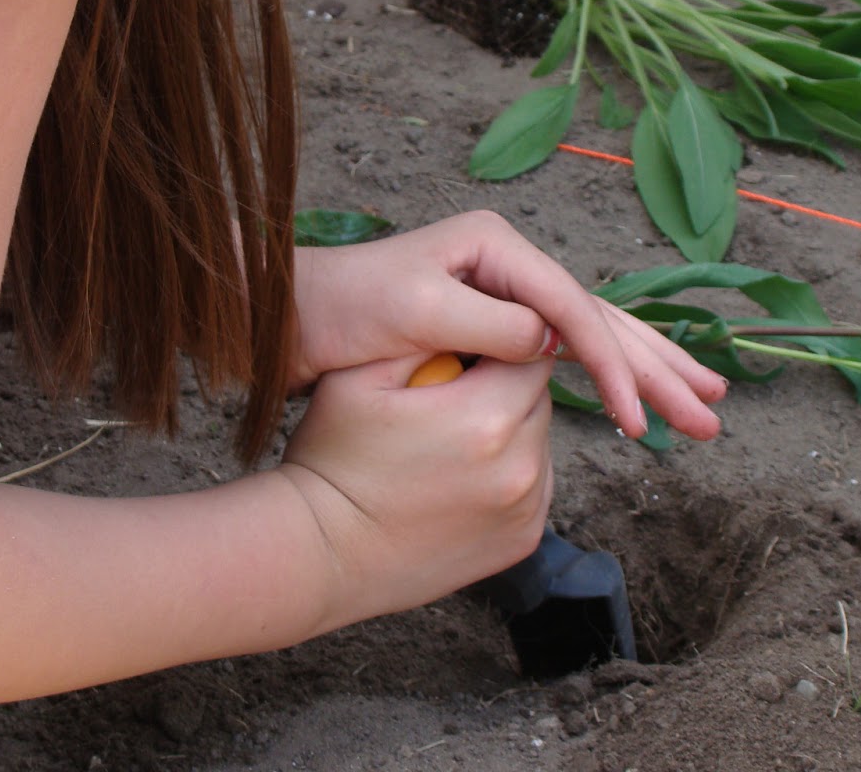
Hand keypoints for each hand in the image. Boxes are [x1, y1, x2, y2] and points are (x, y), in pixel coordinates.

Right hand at [278, 350, 554, 627]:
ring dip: (508, 429)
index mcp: (485, 415)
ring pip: (538, 439)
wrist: (322, 553)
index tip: (458, 354)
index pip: (529, 350)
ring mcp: (527, 508)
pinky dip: (508, 473)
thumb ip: (423, 332)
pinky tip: (456, 477)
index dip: (495, 344)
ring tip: (447, 442)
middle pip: (537, 394)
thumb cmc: (333, 460)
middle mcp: (521, 466)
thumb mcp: (358, 375)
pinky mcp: (523, 539)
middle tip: (445, 397)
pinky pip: (535, 484)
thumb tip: (472, 307)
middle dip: (501, 385)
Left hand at [291, 211, 725, 439]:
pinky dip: (608, 375)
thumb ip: (486, 324)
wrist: (296, 317)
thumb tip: (552, 343)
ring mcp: (505, 290)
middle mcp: (508, 261)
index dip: (610, 362)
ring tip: (707, 405)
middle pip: (601, 315)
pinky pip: (568, 349)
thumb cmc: (345, 310)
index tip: (635, 416)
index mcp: (495, 247)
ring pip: (595, 332)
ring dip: (649, 370)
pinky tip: (641, 397)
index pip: (572, 308)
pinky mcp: (495, 321)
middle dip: (658, 365)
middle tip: (712, 411)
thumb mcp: (414, 314)